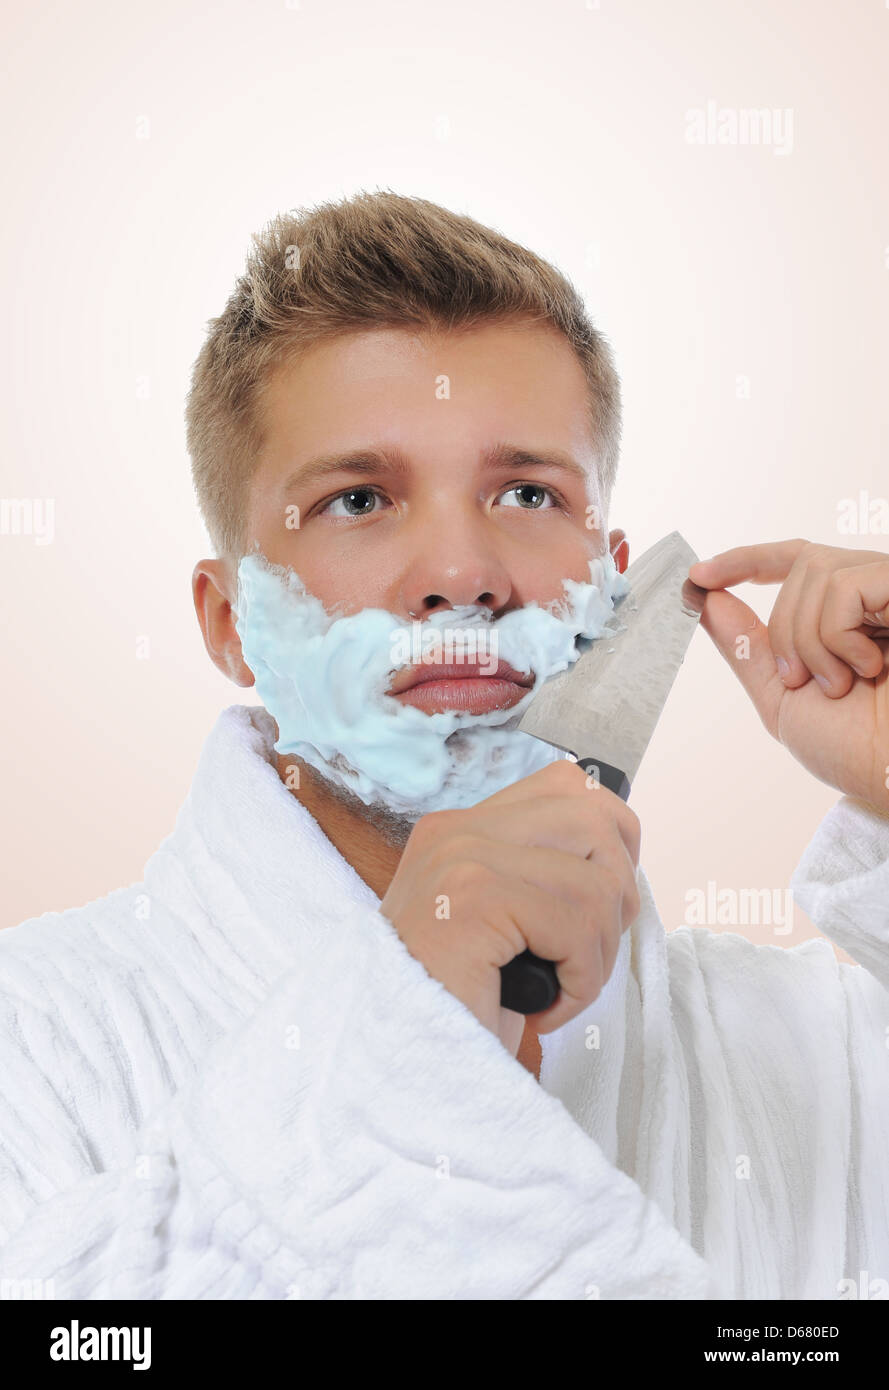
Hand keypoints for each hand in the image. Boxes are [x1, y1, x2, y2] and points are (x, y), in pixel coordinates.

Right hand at [379, 759, 641, 1056]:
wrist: (402, 1073)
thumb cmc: (458, 1010)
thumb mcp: (503, 926)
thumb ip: (541, 875)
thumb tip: (620, 857)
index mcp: (460, 828)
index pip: (569, 786)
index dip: (609, 845)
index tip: (593, 910)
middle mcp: (455, 830)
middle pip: (596, 819)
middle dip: (614, 897)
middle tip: (579, 957)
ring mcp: (460, 857)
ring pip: (598, 880)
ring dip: (597, 953)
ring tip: (556, 989)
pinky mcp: (472, 897)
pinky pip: (579, 924)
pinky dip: (582, 982)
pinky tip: (543, 1008)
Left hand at [688, 539, 888, 810]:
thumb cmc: (856, 748)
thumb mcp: (783, 697)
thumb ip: (748, 646)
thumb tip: (708, 599)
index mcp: (851, 613)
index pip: (797, 559)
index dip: (747, 559)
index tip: (699, 576)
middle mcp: (878, 594)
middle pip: (803, 566)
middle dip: (785, 629)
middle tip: (802, 681)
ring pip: (820, 573)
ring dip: (810, 640)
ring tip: (842, 684)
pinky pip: (845, 586)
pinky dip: (836, 635)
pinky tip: (868, 669)